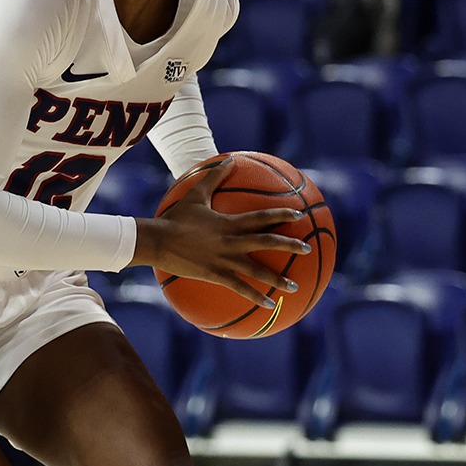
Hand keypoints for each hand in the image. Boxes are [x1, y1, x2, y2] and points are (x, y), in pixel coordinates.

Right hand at [132, 158, 310, 309]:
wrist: (157, 240)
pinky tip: (270, 306)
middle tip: (307, 248)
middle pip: (266, 242)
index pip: (261, 217)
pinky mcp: (215, 274)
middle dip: (289, 245)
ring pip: (257, 270)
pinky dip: (256, 297)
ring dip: (278, 279)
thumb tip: (229, 160)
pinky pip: (240, 288)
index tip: (299, 215)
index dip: (281, 214)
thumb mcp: (195, 194)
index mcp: (230, 222)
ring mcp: (224, 260)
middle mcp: (231, 241)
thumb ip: (214, 177)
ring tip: (295, 286)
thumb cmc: (175, 217)